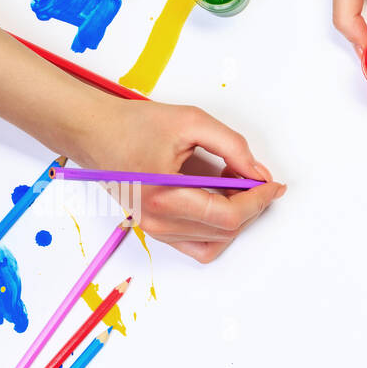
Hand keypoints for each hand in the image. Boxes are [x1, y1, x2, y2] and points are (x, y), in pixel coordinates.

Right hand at [78, 99, 285, 263]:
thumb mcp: (190, 122)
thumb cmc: (133, 124)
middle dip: (252, 206)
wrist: (93, 131)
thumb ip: (232, 147)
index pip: (228, 215)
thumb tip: (258, 173)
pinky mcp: (156, 230)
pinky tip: (221, 201)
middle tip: (259, 180)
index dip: (258, 200)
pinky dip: (218, 229)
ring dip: (236, 216)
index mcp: (163, 197)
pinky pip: (199, 245)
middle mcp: (157, 222)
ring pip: (216, 240)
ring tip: (236, 185)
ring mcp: (155, 230)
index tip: (274, 184)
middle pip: (226, 230)